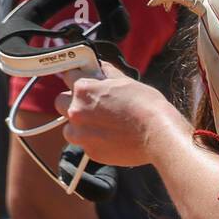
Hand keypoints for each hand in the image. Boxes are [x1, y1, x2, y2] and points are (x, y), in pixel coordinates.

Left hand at [55, 62, 182, 166]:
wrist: (159, 134)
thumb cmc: (146, 105)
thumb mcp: (126, 81)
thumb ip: (106, 73)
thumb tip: (100, 66)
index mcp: (83, 90)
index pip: (68, 76)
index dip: (79, 77)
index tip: (84, 81)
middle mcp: (76, 112)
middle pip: (60, 102)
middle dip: (73, 101)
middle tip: (93, 104)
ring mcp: (81, 135)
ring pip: (69, 127)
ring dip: (81, 125)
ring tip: (103, 124)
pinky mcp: (90, 152)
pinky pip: (84, 144)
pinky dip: (94, 141)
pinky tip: (112, 137)